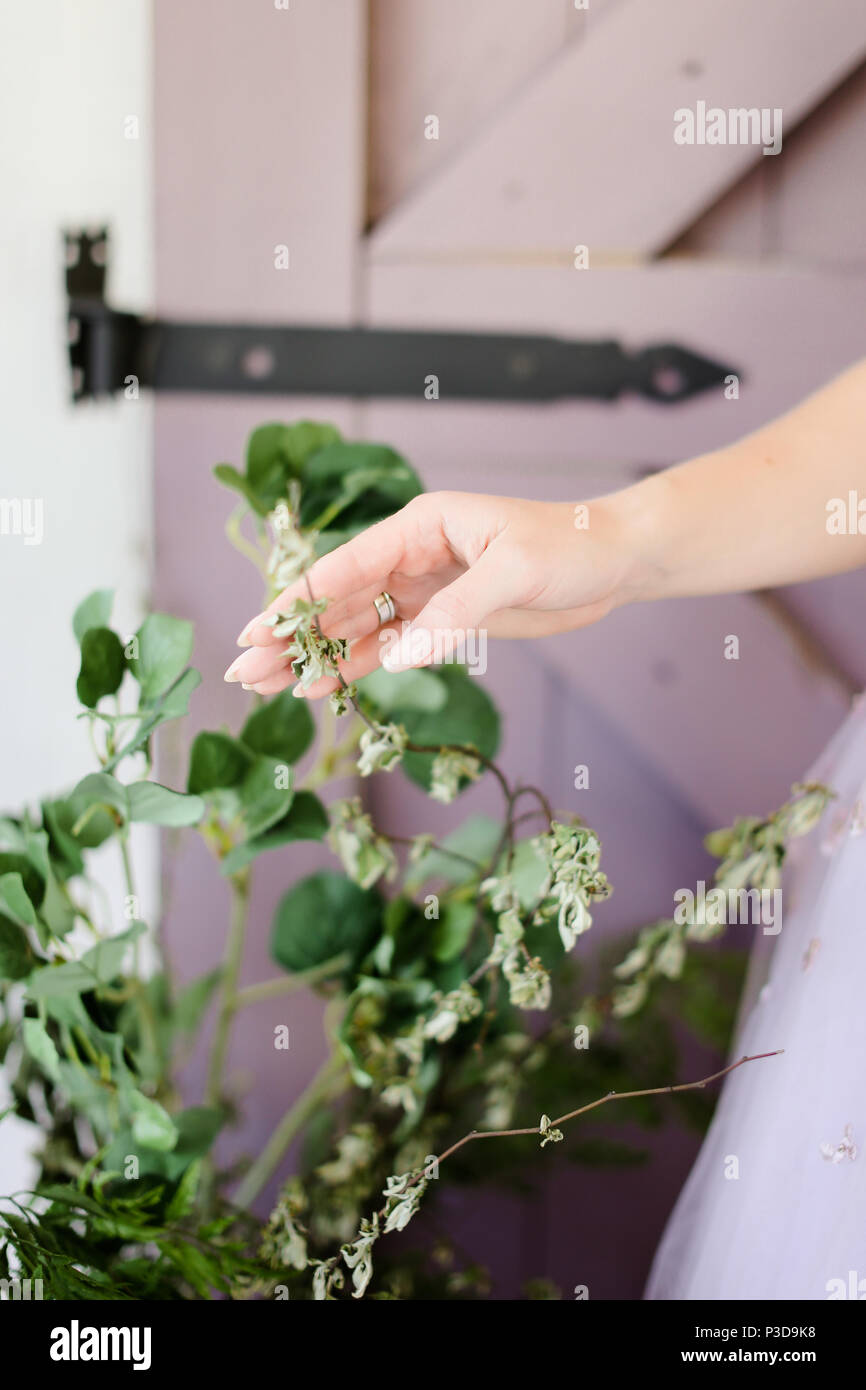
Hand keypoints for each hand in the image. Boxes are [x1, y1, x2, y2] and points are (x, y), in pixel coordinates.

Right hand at [224, 490, 644, 698]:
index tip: (255, 631)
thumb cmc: (568, 546)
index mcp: (420, 526)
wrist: (614, 560)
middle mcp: (412, 556)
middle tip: (243, 673)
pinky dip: (355, 667)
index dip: (297, 602)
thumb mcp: (514, 572)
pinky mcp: (443, 620)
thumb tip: (402, 656)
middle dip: (291, 637)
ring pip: (356, 628)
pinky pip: (389, 646)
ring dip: (314, 657)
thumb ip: (456, 614)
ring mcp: (425, 590)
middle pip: (338, 602)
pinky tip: (321, 688)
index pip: (345, 567)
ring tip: (266, 687)